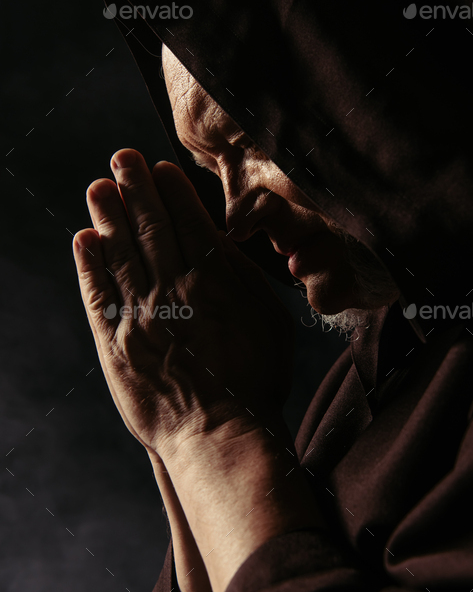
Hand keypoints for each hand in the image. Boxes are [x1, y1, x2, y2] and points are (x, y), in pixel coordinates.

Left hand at [73, 148, 294, 466]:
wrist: (221, 434)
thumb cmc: (256, 381)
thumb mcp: (270, 322)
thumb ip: (243, 279)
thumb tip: (221, 242)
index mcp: (215, 281)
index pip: (188, 223)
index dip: (172, 191)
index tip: (160, 167)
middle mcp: (174, 288)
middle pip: (151, 228)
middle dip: (135, 188)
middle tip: (122, 158)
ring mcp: (141, 315)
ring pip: (120, 253)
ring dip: (107, 216)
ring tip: (98, 187)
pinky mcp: (116, 343)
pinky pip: (97, 295)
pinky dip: (89, 265)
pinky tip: (83, 240)